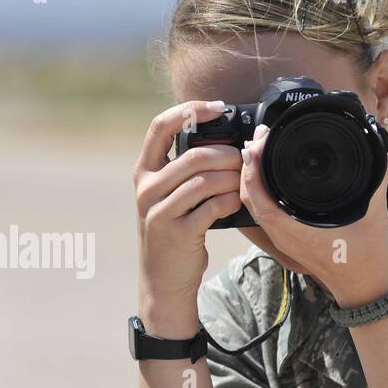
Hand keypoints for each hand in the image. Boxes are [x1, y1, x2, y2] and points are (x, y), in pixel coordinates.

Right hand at [133, 100, 241, 335]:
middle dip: (227, 153)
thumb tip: (226, 140)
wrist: (163, 279)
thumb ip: (185, 169)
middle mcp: (146, 188)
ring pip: (204, 180)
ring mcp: (158, 211)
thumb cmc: (174, 230)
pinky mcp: (176, 232)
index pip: (160, 126)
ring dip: (232, 178)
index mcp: (144, 171)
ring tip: (243, 181)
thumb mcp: (169, 196)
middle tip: (244, 158)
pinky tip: (236, 202)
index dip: (189, 110)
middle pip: (193, 155)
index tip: (218, 108)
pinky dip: (230, 201)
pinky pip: (212, 206)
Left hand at [239, 125, 387, 306]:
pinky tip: (267, 175)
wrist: (368, 285)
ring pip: (255, 206)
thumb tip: (377, 142)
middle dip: (250, 167)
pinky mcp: (288, 239)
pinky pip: (264, 212)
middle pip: (251, 199)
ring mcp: (284, 239)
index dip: (252, 170)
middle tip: (259, 139)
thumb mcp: (374, 209)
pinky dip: (260, 191)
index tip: (257, 144)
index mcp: (296, 230)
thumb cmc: (369, 254)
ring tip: (260, 150)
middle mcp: (283, 235)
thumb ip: (377, 174)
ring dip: (253, 178)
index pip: (259, 198)